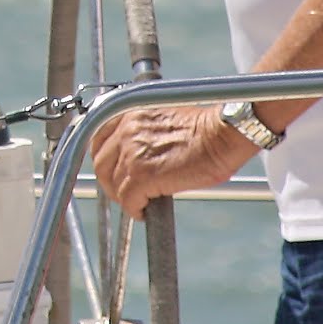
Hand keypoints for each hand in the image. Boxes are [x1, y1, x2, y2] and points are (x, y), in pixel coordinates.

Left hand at [91, 104, 255, 217]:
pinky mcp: (143, 175)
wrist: (223, 133)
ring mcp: (132, 152)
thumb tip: (140, 156)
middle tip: (123, 192)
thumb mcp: (164, 118)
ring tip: (138, 204)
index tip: (110, 169)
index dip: (104, 159)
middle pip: (101, 164)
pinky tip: (145, 212)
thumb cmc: (206, 126)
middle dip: (109, 182)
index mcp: (130, 111)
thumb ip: (144, 133)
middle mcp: (126, 129)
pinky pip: (128, 200)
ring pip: (114, 184)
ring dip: (124, 198)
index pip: (99, 138)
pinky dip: (135, 209)